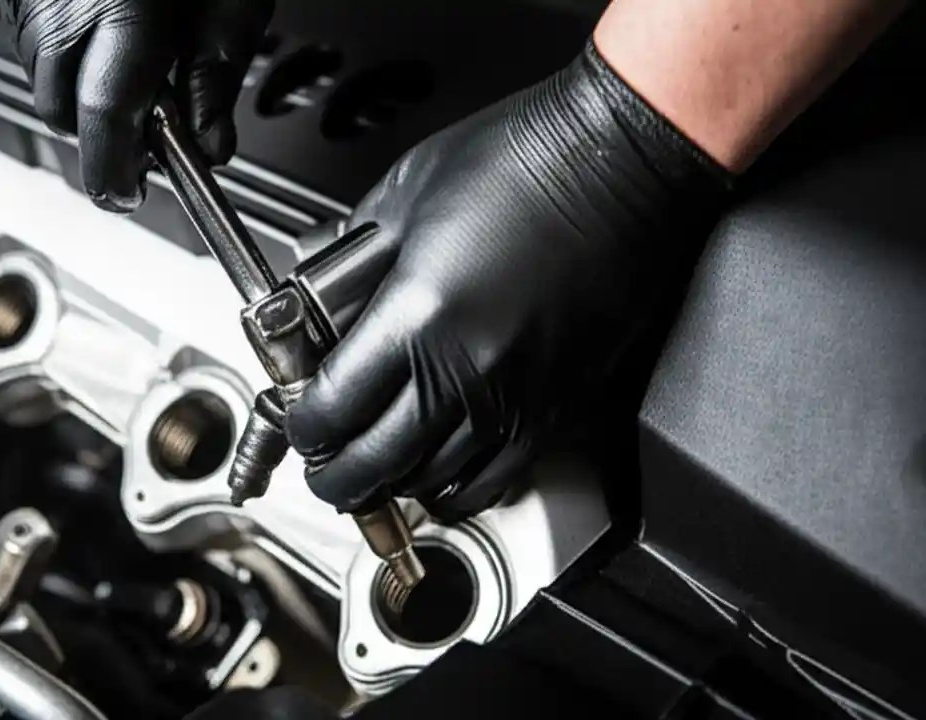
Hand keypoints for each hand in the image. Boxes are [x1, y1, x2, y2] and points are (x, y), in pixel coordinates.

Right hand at [0, 0, 272, 211]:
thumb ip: (217, 76)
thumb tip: (210, 145)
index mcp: (122, 8)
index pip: (105, 119)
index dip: (117, 171)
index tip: (133, 194)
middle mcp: (62, 2)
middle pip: (61, 111)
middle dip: (103, 133)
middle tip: (152, 128)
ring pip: (40, 79)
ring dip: (81, 95)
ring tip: (134, 67)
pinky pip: (30, 41)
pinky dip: (66, 57)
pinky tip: (105, 35)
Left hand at [286, 42, 730, 519]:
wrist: (624, 162)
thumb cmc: (527, 160)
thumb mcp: (407, 192)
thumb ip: (354, 257)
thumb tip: (323, 300)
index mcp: (417, 314)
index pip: (333, 407)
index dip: (305, 425)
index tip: (301, 420)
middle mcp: (465, 370)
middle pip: (375, 463)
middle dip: (335, 473)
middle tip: (322, 461)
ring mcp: (515, 397)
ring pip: (431, 483)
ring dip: (391, 481)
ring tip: (372, 465)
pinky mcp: (557, 407)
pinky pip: (493, 483)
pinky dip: (453, 491)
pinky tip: (435, 473)